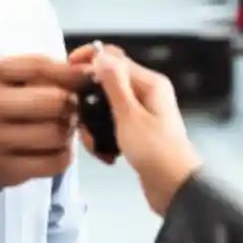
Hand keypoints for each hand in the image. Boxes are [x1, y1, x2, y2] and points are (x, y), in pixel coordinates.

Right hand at [0, 54, 91, 189]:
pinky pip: (54, 162)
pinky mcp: (2, 169)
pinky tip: (54, 149)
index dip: (73, 74)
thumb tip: (92, 71)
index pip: (42, 67)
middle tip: (72, 110)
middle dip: (71, 106)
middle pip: (54, 102)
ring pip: (56, 134)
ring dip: (68, 133)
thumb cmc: (8, 104)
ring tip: (62, 129)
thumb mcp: (21, 78)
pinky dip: (63, 155)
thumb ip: (55, 71)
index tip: (88, 78)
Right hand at [69, 43, 201, 214]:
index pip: (115, 58)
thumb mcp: (129, 115)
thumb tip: (100, 54)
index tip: (68, 68)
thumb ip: (113, 84)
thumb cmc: (156, 151)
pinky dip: (104, 138)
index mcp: (149, 83)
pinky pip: (112, 126)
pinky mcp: (137, 132)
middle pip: (107, 83)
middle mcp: (147, 94)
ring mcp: (142, 114)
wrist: (175, 188)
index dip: (90, 59)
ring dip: (94, 125)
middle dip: (89, 101)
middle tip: (78, 119)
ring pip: (106, 108)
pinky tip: (105, 154)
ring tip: (93, 144)